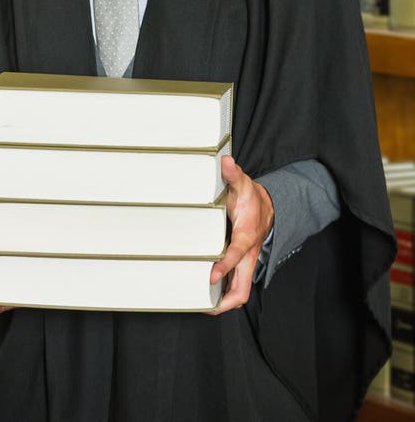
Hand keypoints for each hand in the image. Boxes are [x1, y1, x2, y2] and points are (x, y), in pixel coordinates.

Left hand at [208, 156, 273, 314]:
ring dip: (222, 301)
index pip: (236, 254)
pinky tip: (205, 292)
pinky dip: (222, 292)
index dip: (225, 266)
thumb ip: (233, 175)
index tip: (210, 274)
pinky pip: (234, 285)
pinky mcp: (240, 264)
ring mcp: (245, 263)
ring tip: (199, 304)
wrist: (268, 207)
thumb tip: (226, 162)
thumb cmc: (252, 199)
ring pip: (239, 291)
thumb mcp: (243, 184)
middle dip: (225, 301)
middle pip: (242, 289)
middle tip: (203, 305)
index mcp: (246, 236)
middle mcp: (247, 255)